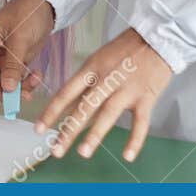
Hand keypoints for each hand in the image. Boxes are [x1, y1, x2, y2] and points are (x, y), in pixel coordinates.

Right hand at [0, 0, 55, 98]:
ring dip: (18, 89)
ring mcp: (1, 59)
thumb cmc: (26, 12)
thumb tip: (8, 87)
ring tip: (33, 82)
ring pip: (2, 84)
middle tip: (19, 95)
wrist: (43, 6)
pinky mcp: (14, 63)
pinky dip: (26, 83)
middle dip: (2, 91)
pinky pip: (15, 81)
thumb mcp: (19, 38)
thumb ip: (13, 64)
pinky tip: (36, 76)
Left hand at [37, 27, 172, 162]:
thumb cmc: (124, 51)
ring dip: (94, 135)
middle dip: (68, 130)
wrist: (156, 39)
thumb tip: (67, 109)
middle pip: (84, 107)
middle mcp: (106, 79)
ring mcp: (127, 89)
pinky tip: (127, 156)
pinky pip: (140, 123)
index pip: (66, 93)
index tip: (38, 129)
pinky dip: (134, 140)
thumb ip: (85, 86)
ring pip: (107, 115)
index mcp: (91, 69)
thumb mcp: (98, 60)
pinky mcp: (146, 97)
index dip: (51, 111)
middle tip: (55, 150)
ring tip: (82, 153)